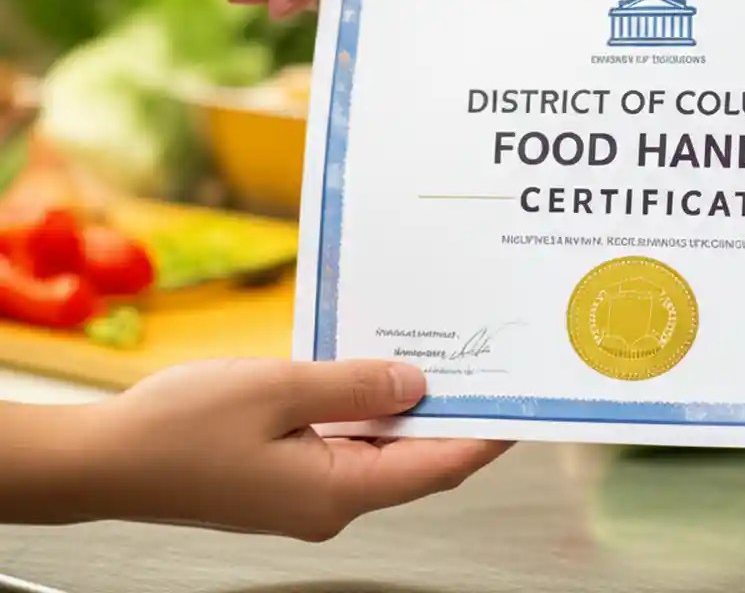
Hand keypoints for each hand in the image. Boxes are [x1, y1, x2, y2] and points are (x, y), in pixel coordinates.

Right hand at [78, 358, 509, 540]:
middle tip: (487, 369)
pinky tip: (371, 375)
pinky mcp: (285, 480)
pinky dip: (365, 413)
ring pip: (379, 451)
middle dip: (454, 416)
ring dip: (407, 410)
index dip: (486, 436)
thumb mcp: (278, 389)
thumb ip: (355, 385)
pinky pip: (343, 446)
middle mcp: (331, 503)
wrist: (102, 463)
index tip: (523, 406)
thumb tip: (417, 383)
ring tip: (440, 361)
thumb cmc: (177, 430)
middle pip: (415, 460)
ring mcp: (306, 495)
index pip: (438, 466)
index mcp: (338, 492)